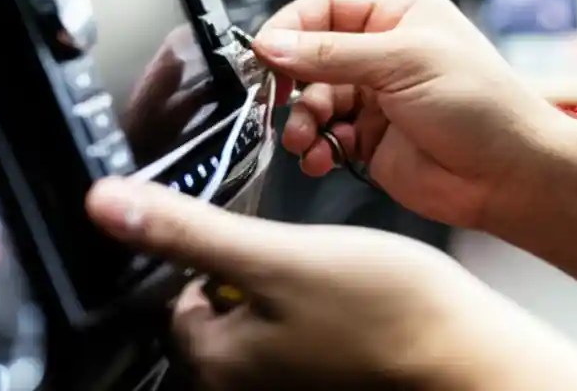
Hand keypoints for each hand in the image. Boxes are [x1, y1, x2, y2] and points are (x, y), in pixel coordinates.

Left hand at [85, 178, 576, 390]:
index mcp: (214, 362)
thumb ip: (187, 231)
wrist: (473, 355)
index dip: (222, 250)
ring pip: (270, 315)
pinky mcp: (326, 381)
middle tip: (313, 262)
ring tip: (343, 284)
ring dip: (296, 287)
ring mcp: (288, 387)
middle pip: (225, 303)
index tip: (263, 236)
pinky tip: (358, 305)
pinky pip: (306, 335)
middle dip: (263, 270)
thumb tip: (104, 205)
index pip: (182, 290)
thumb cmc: (389, 313)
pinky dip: (324, 313)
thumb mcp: (277, 254)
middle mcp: (243, 388)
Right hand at [253, 0, 563, 228]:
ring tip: (305, 138)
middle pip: (312, 55)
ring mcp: (378, 99)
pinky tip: (321, 157)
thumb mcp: (404, 63)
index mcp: (400, 16)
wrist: (511, 176)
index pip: (327, 6)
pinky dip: (316, 148)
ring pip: (313, 100)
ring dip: (301, 120)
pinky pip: (326, 138)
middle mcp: (386, 54)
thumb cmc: (482, 107)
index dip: (291, 27)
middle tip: (275, 98)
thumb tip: (275, 44)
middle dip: (291, 79)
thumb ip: (333, 54)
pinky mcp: (372, 141)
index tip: (264, 51)